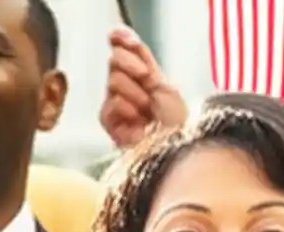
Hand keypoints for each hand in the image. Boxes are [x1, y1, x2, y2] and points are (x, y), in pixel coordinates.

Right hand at [99, 26, 187, 148]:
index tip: (129, 41)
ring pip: (114, 81)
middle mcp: (123, 83)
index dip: (123, 39)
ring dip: (137, 95)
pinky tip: (138, 122)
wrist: (174, 144)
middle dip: (136, 70)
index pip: (121, 45)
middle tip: (150, 86)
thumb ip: (140, 59)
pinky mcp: (107, 119)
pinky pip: (112, 103)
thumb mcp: (164, 82)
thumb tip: (116, 35)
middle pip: (115, 59)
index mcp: (138, 71)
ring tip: (148, 112)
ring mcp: (113, 101)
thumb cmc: (176, 118)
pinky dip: (129, 110)